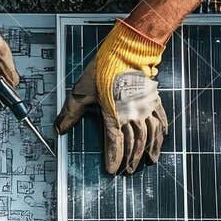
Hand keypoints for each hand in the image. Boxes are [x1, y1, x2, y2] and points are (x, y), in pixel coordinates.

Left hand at [54, 20, 167, 174]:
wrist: (127, 49)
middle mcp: (132, 115)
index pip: (116, 145)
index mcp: (114, 116)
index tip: (112, 170)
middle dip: (132, 159)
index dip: (114, 159)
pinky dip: (162, 130)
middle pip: (135, 144)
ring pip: (150, 135)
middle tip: (129, 171)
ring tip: (149, 161)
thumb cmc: (104, 69)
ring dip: (150, 150)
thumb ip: (70, 113)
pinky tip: (162, 137)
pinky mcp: (153, 98)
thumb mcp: (82, 91)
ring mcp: (145, 107)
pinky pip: (160, 118)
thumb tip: (59, 129)